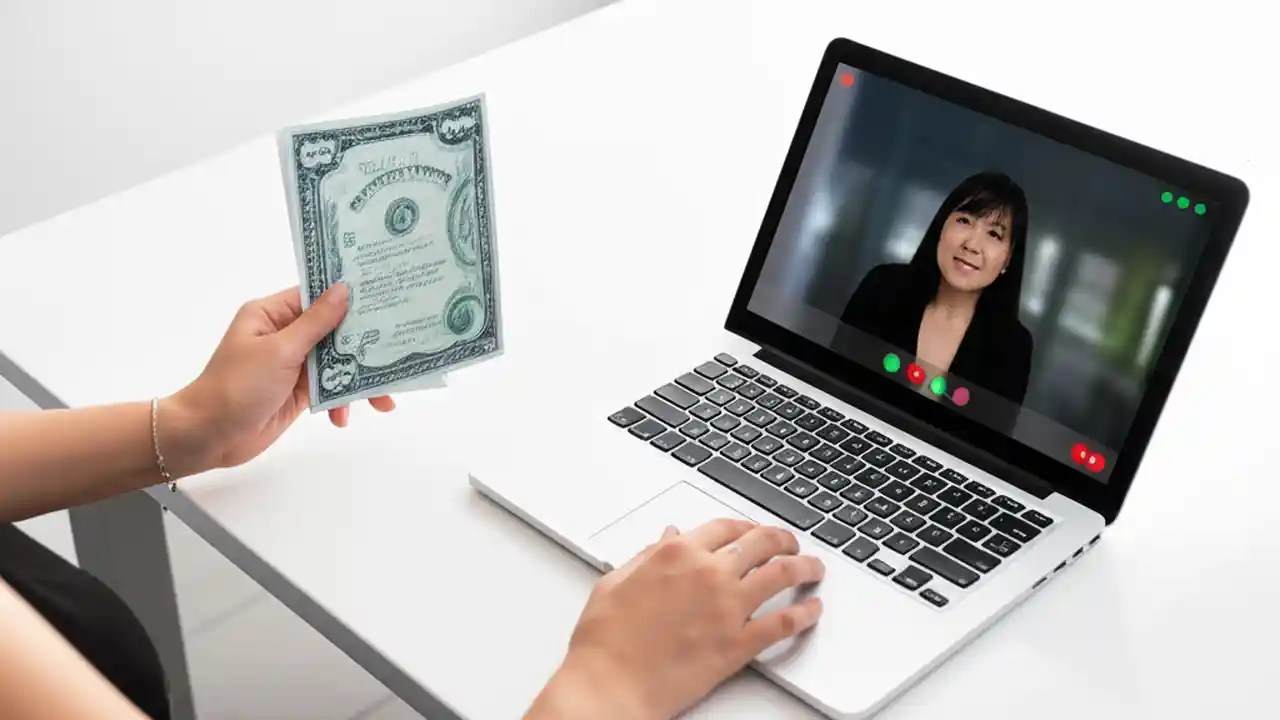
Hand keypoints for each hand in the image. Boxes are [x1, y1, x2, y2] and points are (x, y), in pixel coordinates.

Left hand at [165, 284, 393, 475]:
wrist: (209, 436)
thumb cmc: (236, 387)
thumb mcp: (279, 350)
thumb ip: (316, 323)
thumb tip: (344, 290)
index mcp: (272, 314)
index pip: (316, 296)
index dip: (348, 296)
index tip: (383, 295)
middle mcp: (284, 334)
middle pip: (334, 330)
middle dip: (363, 345)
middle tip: (397, 349)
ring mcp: (293, 364)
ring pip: (337, 362)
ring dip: (358, 380)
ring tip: (383, 400)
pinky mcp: (299, 391)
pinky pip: (330, 388)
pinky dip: (341, 400)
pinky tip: (343, 417)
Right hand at [527, 519, 824, 719]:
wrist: (610, 685)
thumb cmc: (605, 640)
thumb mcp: (616, 581)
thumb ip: (647, 556)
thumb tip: (668, 538)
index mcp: (676, 554)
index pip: (725, 527)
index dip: (745, 526)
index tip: (753, 531)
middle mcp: (708, 573)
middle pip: (761, 543)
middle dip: (782, 539)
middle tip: (790, 544)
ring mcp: (727, 607)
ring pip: (782, 574)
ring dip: (804, 566)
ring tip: (813, 568)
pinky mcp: (739, 644)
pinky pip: (784, 623)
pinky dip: (805, 614)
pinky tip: (812, 611)